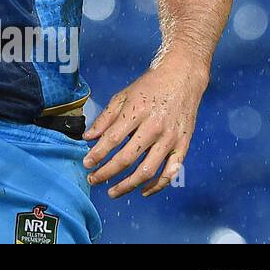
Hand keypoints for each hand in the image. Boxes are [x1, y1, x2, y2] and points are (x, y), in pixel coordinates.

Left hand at [83, 56, 208, 196]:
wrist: (182, 77)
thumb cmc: (149, 86)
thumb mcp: (123, 95)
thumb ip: (105, 118)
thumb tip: (88, 137)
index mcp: (136, 111)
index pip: (112, 139)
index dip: (97, 154)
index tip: (86, 163)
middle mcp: (154, 126)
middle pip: (127, 158)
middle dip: (107, 172)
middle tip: (93, 179)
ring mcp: (171, 138)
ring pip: (148, 170)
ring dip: (128, 185)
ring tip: (112, 191)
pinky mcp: (183, 145)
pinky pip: (170, 172)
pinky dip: (157, 186)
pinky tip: (143, 191)